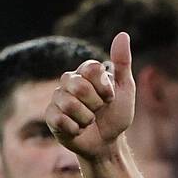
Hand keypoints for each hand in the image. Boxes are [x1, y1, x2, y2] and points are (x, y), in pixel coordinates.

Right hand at [46, 32, 135, 158]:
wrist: (108, 143)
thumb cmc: (116, 115)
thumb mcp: (125, 89)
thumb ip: (122, 63)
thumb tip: (123, 34)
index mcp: (85, 72)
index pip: (92, 69)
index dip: (104, 87)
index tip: (110, 97)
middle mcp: (68, 81)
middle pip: (79, 86)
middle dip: (96, 104)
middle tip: (99, 110)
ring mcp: (57, 98)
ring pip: (70, 104)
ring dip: (87, 118)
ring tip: (89, 121)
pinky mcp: (51, 116)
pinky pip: (61, 120)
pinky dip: (76, 129)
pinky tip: (78, 130)